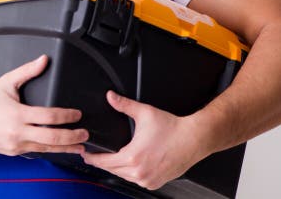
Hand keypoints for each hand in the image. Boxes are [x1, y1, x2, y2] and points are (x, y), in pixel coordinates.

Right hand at [0, 55, 88, 155]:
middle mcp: (17, 132)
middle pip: (52, 137)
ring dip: (65, 148)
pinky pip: (36, 151)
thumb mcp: (6, 82)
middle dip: (72, 136)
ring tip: (80, 145)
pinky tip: (59, 148)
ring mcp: (16, 145)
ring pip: (46, 148)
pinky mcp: (14, 152)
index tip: (77, 114)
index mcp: (17, 114)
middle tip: (85, 133)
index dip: (67, 116)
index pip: (49, 116)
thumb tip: (44, 60)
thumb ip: (27, 71)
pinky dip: (49, 149)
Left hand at [81, 91, 207, 189]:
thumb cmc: (172, 128)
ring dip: (116, 168)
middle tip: (94, 155)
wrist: (194, 139)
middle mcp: (139, 172)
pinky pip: (137, 181)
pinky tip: (128, 166)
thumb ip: (124, 105)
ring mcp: (148, 180)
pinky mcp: (156, 182)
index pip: (104, 161)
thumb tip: (110, 97)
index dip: (92, 157)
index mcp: (132, 157)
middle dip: (102, 162)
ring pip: (124, 176)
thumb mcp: (144, 112)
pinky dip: (131, 174)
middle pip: (112, 170)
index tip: (85, 154)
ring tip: (109, 159)